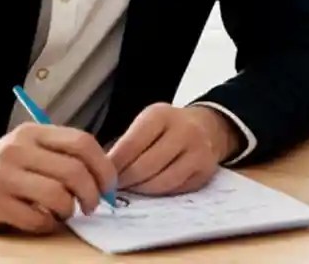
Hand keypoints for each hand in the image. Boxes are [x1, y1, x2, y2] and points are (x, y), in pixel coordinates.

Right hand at [0, 124, 116, 232]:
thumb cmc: (11, 168)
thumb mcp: (34, 149)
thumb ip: (65, 155)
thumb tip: (108, 179)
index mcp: (34, 132)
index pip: (83, 142)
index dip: (104, 167)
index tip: (109, 186)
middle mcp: (16, 149)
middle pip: (74, 170)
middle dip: (92, 193)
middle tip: (92, 205)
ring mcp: (2, 175)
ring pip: (57, 195)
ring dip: (70, 209)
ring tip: (66, 212)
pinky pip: (36, 218)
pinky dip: (49, 224)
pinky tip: (46, 221)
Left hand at [109, 104, 235, 195]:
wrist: (207, 127)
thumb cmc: (166, 129)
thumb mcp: (146, 125)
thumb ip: (125, 146)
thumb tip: (101, 175)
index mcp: (162, 115)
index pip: (130, 145)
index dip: (113, 166)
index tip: (102, 176)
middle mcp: (184, 130)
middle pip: (145, 166)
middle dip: (125, 181)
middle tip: (114, 188)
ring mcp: (198, 151)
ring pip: (161, 182)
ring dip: (141, 190)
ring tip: (132, 189)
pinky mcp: (205, 171)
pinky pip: (175, 189)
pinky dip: (160, 193)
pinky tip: (152, 187)